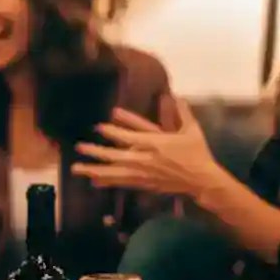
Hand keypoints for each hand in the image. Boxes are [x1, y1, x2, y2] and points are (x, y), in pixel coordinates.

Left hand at [72, 100, 226, 198]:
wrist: (202, 180)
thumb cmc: (197, 153)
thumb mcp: (192, 130)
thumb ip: (183, 112)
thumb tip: (176, 95)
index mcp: (157, 144)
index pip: (131, 137)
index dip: (114, 133)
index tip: (99, 127)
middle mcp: (147, 160)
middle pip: (117, 157)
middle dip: (96, 152)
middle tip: (79, 148)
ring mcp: (144, 174)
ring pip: (115, 173)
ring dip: (95, 170)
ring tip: (76, 169)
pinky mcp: (144, 184)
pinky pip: (122, 183)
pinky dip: (107, 181)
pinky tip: (93, 181)